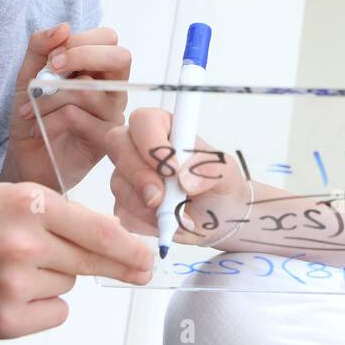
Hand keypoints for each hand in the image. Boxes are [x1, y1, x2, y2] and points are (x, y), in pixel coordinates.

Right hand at [0, 181, 154, 339]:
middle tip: (137, 268)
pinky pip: (53, 312)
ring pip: (70, 284)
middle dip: (118, 265)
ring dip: (57, 277)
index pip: (98, 230)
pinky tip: (10, 289)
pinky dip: (41, 305)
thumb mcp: (6, 196)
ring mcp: (13, 284)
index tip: (149, 255)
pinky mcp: (4, 319)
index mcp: (26, 202)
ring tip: (15, 264)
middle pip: (93, 261)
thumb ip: (56, 213)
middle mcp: (22, 242)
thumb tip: (109, 237)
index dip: (131, 247)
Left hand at [8, 22, 131, 191]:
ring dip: (50, 98)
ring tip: (30, 111)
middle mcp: (113, 89)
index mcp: (99, 69)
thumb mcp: (29, 75)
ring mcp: (113, 114)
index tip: (51, 58)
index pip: (108, 39)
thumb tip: (63, 27)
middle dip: (83, 56)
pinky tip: (40, 129)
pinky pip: (79, 118)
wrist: (26, 158)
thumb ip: (41, 47)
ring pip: (89, 90)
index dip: (81, 41)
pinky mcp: (104, 139)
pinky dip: (51, 120)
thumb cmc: (34, 115)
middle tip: (52, 70)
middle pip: (120, 57)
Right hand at [105, 106, 252, 245]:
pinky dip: (146, 224)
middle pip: (118, 145)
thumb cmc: (219, 187)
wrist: (219, 221)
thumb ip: (210, 169)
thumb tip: (184, 179)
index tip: (172, 170)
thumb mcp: (226, 173)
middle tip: (161, 198)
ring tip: (179, 214)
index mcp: (165, 128)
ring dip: (147, 205)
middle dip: (139, 175)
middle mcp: (140, 148)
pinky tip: (168, 224)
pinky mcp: (125, 205)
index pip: (144, 121)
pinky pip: (124, 214)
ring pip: (119, 184)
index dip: (152, 144)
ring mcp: (128, 176)